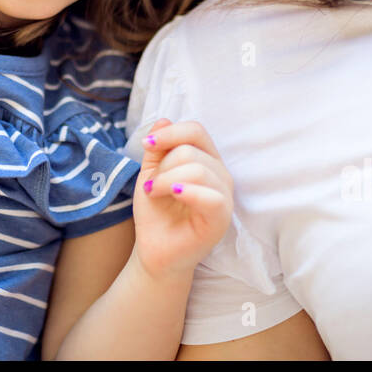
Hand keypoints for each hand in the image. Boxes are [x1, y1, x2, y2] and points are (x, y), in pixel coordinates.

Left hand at [132, 118, 233, 281]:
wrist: (155, 250)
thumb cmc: (157, 212)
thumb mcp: (151, 173)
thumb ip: (158, 148)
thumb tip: (164, 120)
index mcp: (206, 160)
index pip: (196, 131)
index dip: (171, 133)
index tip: (147, 144)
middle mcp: (220, 175)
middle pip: (191, 151)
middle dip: (162, 166)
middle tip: (151, 186)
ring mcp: (224, 197)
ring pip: (198, 169)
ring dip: (166, 180)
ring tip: (154, 193)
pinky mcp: (222, 219)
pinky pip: (211, 197)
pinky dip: (188, 192)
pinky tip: (174, 194)